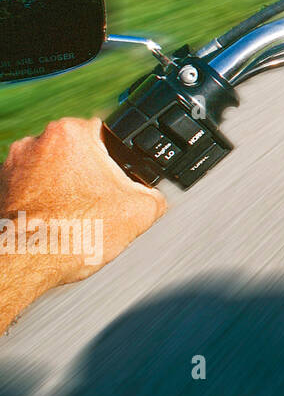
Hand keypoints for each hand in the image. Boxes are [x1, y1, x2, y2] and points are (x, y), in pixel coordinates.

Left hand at [1, 118, 165, 330]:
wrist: (27, 263)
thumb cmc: (73, 233)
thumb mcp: (140, 212)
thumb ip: (155, 194)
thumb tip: (156, 196)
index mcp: (71, 133)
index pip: (105, 132)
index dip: (117, 158)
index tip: (117, 179)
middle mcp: (36, 141)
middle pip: (76, 151)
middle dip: (89, 173)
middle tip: (99, 201)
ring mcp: (12, 165)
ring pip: (52, 170)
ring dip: (64, 187)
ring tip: (76, 216)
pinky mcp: (0, 188)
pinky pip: (30, 188)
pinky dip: (43, 202)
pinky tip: (56, 223)